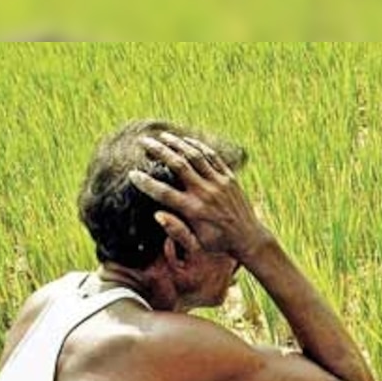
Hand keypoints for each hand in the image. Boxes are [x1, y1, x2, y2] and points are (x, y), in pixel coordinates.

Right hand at [128, 133, 267, 261]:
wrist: (249, 238)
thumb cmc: (218, 243)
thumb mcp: (196, 244)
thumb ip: (176, 231)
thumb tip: (157, 215)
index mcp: (194, 211)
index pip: (164, 192)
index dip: (146, 183)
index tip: (132, 174)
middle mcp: (206, 193)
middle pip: (178, 165)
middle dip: (158, 150)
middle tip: (142, 142)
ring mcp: (219, 183)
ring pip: (195, 156)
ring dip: (176, 143)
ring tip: (161, 136)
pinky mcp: (230, 178)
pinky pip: (212, 157)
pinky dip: (197, 147)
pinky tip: (185, 141)